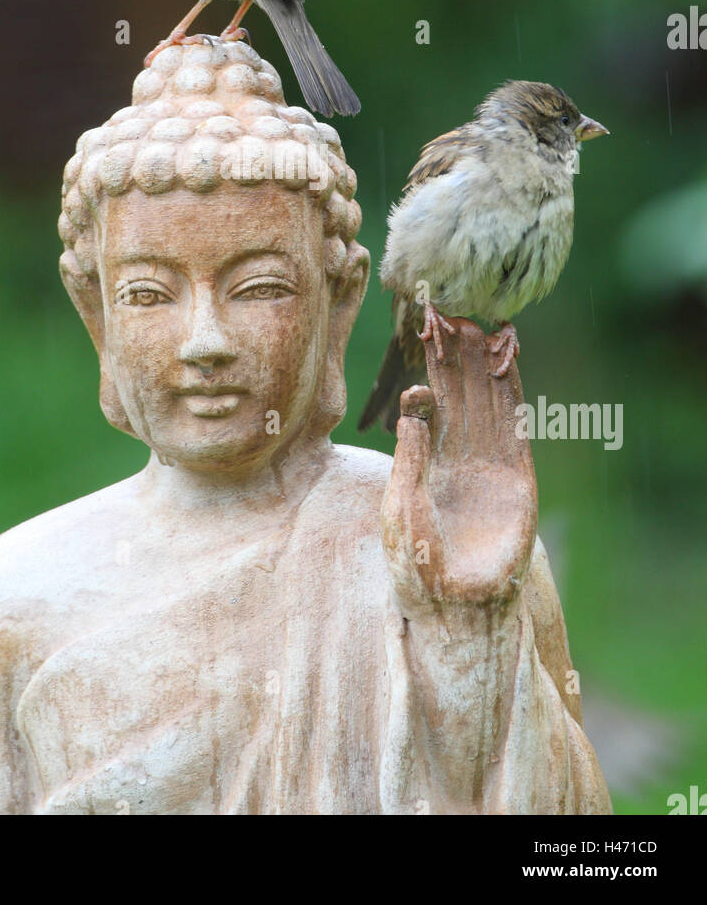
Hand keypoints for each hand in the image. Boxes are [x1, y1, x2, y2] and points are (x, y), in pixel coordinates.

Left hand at [380, 317, 536, 613]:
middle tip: (449, 316)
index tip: (420, 350)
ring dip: (483, 365)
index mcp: (427, 460)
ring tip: (476, 326)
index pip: (429, 408)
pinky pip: (515, 424)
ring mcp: (491, 461)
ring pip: (488, 400)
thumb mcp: (402, 506)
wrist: (459, 604)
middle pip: (461, 393)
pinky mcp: (518, 473)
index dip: (427, 379)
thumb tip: (409, 410)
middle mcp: (461, 455)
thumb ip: (408, 459)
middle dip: (455, 358)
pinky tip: (505, 361)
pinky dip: (512, 391)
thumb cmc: (418, 564)